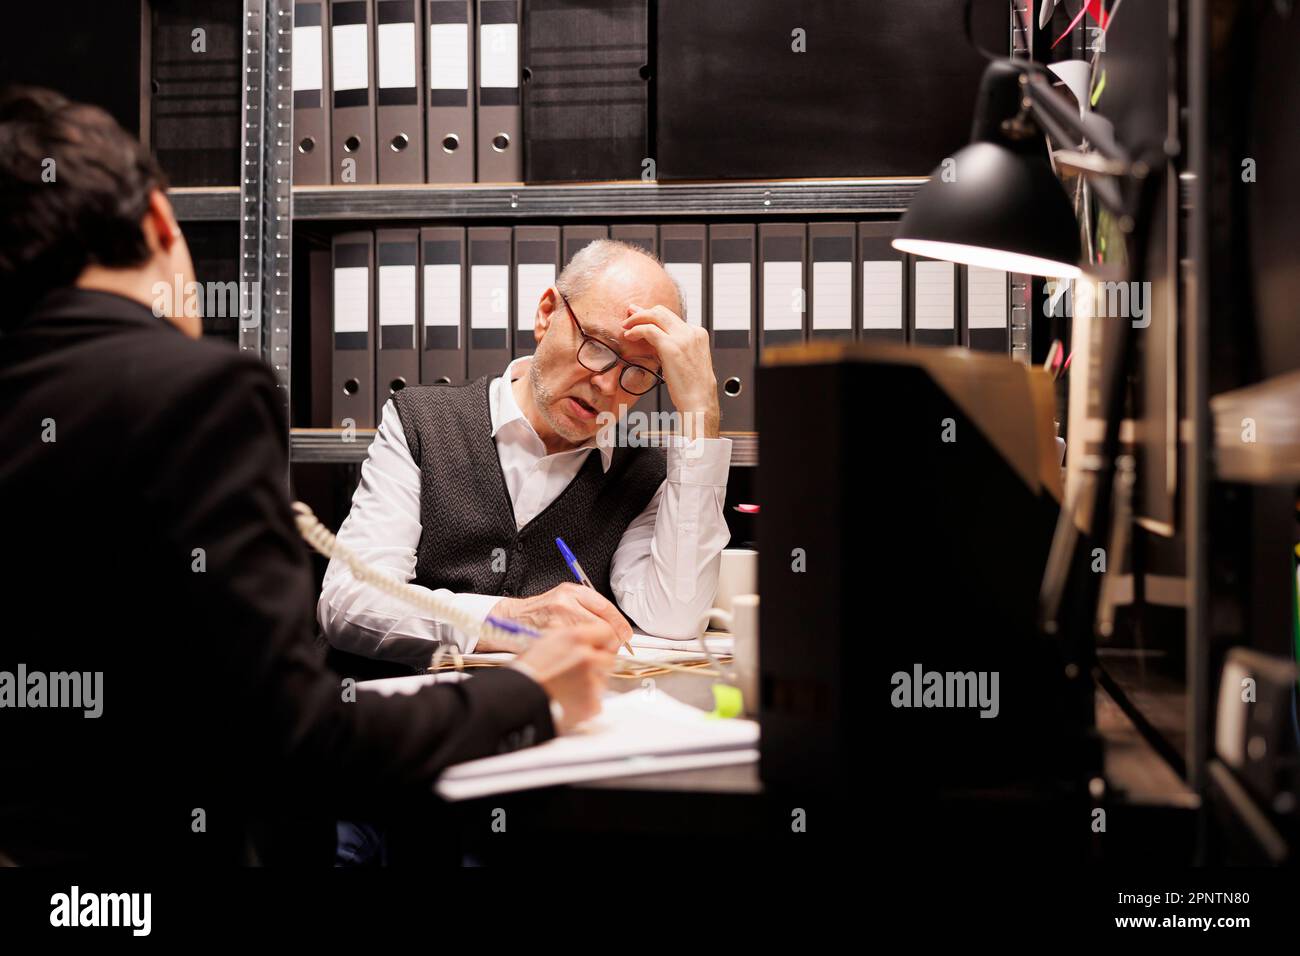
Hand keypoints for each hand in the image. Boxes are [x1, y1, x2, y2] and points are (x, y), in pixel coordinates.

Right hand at [485, 582, 630, 652]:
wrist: (509, 620)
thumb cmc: (538, 613)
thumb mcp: (565, 600)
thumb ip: (589, 608)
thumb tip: (619, 628)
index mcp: (571, 591)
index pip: (606, 609)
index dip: (620, 626)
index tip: (625, 635)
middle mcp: (565, 603)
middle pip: (603, 627)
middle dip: (610, 642)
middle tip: (610, 648)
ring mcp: (556, 622)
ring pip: (592, 643)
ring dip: (597, 653)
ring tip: (591, 656)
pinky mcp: (550, 641)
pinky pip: (575, 654)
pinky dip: (580, 660)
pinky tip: (577, 661)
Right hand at [514, 620, 615, 729]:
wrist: (516, 700)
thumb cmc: (525, 672)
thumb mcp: (545, 641)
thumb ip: (570, 638)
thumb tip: (583, 638)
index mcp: (575, 638)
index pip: (608, 632)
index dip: (604, 641)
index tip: (602, 647)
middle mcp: (587, 657)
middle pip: (609, 657)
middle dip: (599, 663)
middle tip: (580, 670)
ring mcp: (591, 681)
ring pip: (604, 680)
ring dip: (592, 683)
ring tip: (568, 687)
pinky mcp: (591, 703)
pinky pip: (597, 700)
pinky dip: (586, 702)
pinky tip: (569, 699)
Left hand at [622, 304, 719, 438]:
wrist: (699, 401)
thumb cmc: (693, 388)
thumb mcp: (687, 361)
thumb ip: (676, 348)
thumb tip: (658, 341)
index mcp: (697, 334)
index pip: (672, 318)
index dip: (654, 317)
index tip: (642, 318)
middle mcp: (692, 332)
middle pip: (663, 311)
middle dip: (643, 312)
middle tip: (630, 314)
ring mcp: (682, 337)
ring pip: (655, 315)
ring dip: (637, 318)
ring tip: (626, 326)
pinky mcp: (671, 346)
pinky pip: (648, 329)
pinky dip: (636, 330)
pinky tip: (629, 335)